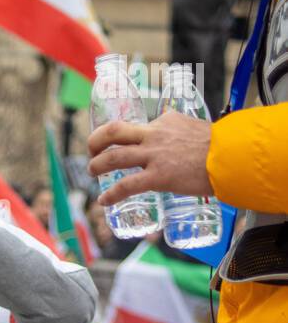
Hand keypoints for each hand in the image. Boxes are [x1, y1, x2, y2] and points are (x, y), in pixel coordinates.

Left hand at [88, 111, 212, 208]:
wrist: (230, 156)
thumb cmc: (218, 146)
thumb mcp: (193, 129)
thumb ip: (179, 134)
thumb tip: (174, 143)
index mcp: (164, 122)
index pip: (136, 125)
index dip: (122, 135)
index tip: (115, 142)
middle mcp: (154, 135)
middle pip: (114, 131)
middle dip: (96, 141)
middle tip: (90, 150)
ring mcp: (154, 156)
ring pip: (114, 157)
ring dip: (97, 165)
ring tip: (91, 172)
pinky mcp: (158, 177)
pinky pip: (126, 185)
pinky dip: (111, 194)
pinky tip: (103, 200)